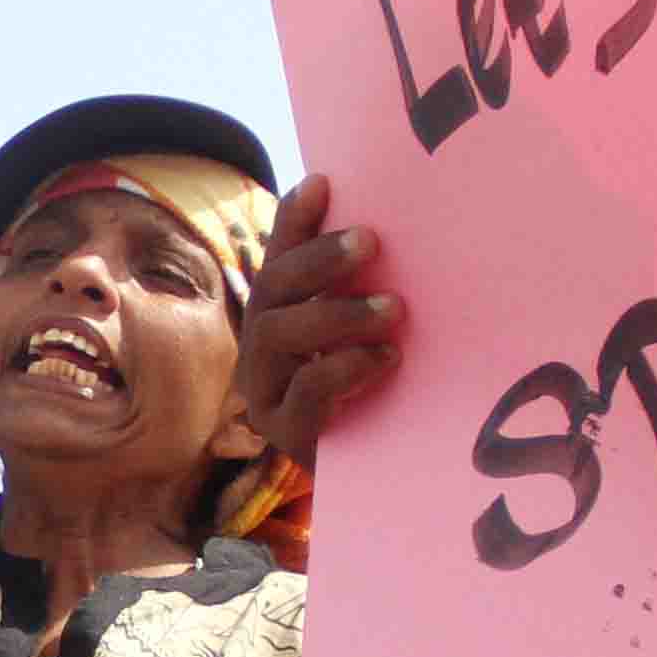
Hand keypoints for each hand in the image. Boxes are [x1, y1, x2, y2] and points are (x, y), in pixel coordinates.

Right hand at [239, 173, 402, 465]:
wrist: (371, 474)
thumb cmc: (372, 393)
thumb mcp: (368, 334)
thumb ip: (367, 290)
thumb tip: (397, 227)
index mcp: (276, 314)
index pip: (279, 255)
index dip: (294, 219)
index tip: (324, 182)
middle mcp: (259, 347)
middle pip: (273, 288)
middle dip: (319, 259)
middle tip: (371, 240)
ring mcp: (265, 390)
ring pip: (279, 334)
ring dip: (336, 313)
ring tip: (393, 308)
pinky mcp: (285, 432)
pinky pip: (304, 391)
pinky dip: (344, 368)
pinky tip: (385, 359)